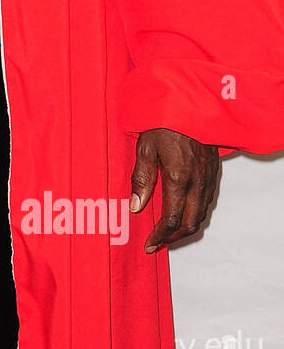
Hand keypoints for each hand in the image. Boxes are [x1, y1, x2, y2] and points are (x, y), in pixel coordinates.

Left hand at [130, 127, 220, 253]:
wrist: (189, 104)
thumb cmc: (163, 124)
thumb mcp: (144, 148)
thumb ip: (141, 179)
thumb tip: (136, 208)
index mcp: (178, 179)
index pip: (171, 220)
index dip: (160, 237)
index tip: (148, 245)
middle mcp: (197, 182)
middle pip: (191, 223)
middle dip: (174, 238)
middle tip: (157, 242)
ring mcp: (208, 178)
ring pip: (201, 214)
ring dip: (185, 227)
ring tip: (166, 231)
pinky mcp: (213, 172)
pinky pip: (206, 201)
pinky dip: (194, 213)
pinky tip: (180, 210)